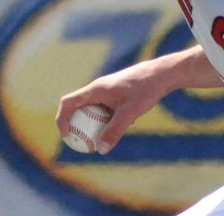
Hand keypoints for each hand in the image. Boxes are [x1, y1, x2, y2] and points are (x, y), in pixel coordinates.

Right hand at [56, 60, 172, 154]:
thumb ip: (115, 130)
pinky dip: (107, 119)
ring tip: (103, 139)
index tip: (66, 135)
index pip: (68, 102)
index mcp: (95, 89)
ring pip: (92, 109)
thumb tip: (101, 149)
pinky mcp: (116, 94)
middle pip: (78, 107)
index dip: (62, 119)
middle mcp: (98, 89)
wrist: (161, 74)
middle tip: (81, 144)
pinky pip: (104, 109)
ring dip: (93, 124)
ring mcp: (107, 91)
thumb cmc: (145, 89)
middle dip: (76, 125)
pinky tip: (124, 125)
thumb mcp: (130, 112)